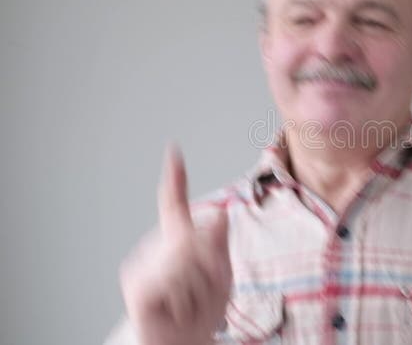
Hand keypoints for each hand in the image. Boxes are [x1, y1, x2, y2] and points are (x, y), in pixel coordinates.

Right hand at [119, 145, 231, 344]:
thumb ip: (219, 245)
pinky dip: (186, 300)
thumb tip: (220, 212)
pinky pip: (174, 280)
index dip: (174, 177)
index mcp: (178, 239)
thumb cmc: (201, 313)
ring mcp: (143, 266)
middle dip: (211, 269)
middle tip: (203, 293)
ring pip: (188, 261)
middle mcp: (156, 247)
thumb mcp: (221, 275)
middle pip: (197, 238)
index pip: (175, 203)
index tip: (174, 150)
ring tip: (189, 304)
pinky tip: (176, 311)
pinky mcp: (138, 287)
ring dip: (201, 289)